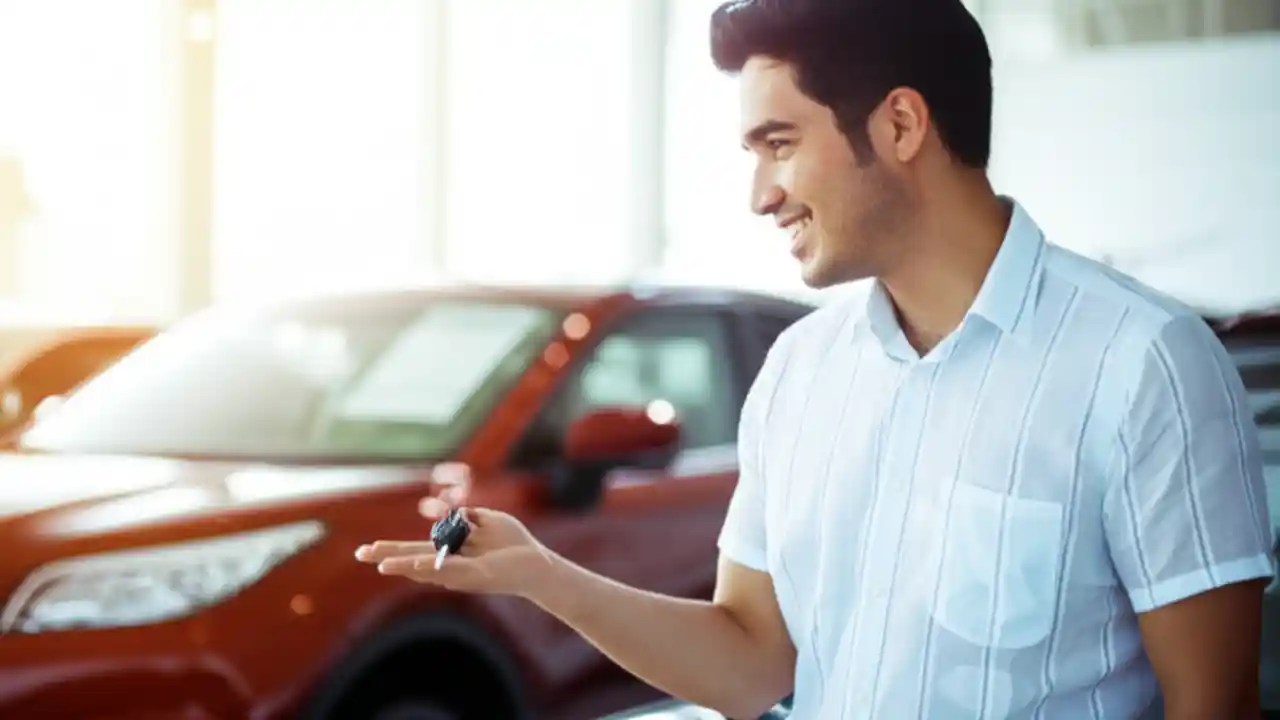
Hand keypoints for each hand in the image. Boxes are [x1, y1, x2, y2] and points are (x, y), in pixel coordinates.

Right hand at [354, 494, 557, 598]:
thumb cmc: (514, 544)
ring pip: (427, 568)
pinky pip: (450, 570)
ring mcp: (461, 572)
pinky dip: (432, 568)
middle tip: (360, 555)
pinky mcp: (476, 576)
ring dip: (404, 565)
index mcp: (451, 552)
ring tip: (381, 565)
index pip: (416, 549)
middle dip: (387, 557)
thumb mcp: (488, 521)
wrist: (538, 565)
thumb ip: (467, 515)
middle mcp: (451, 565)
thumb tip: (450, 509)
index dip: (393, 549)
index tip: (370, 549)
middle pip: (413, 560)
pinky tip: (415, 567)